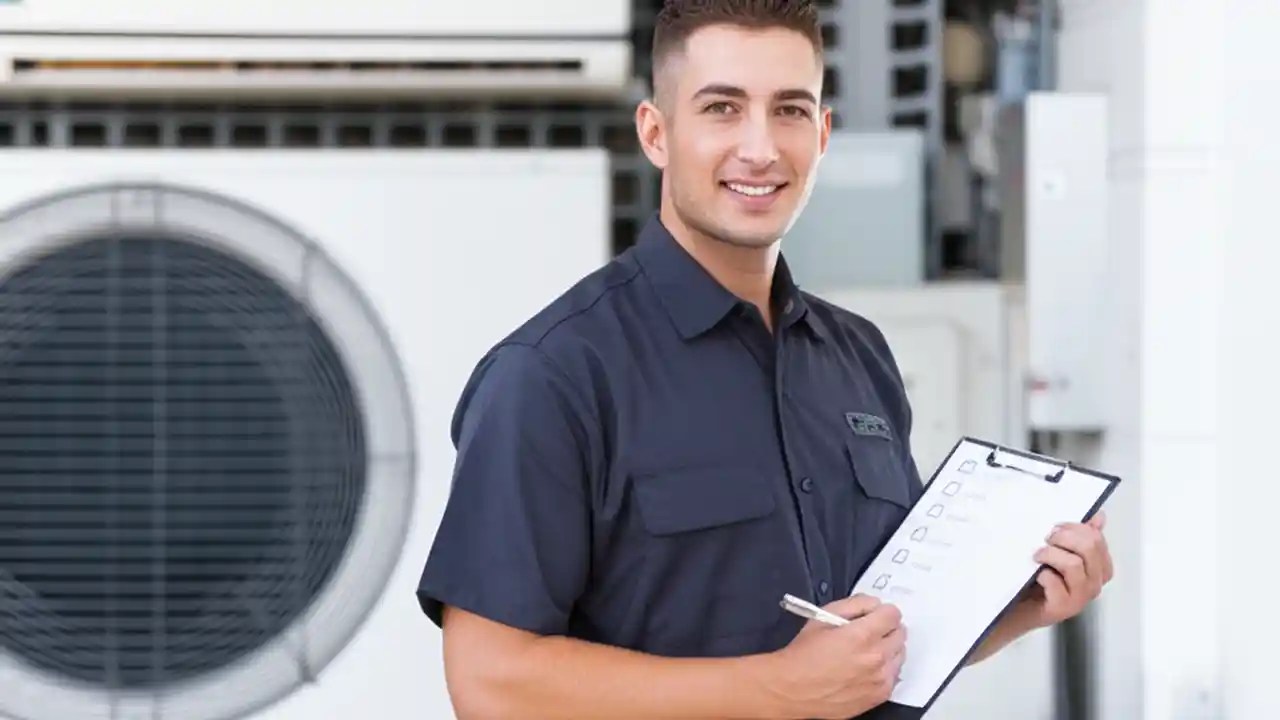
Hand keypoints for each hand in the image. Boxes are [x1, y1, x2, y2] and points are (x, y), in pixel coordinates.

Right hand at [760, 594, 905, 719]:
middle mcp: (877, 658)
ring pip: (900, 655)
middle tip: (869, 632)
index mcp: (863, 635)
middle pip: (901, 633)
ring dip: (888, 649)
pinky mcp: (880, 696)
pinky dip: (885, 669)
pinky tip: (866, 669)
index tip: (874, 615)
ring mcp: (881, 680)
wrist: (793, 690)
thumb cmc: (804, 654)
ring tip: (866, 652)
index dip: (882, 611)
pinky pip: (894, 676)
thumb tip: (874, 604)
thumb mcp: (822, 617)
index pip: (893, 614)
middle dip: (886, 628)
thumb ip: (853, 604)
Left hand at [1017, 511, 1113, 628]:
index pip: (1097, 539)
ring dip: (1051, 555)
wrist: (1020, 608)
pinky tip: (1037, 576)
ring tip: (1038, 556)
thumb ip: (1080, 536)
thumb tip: (1099, 517)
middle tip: (1047, 539)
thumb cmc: (1041, 579)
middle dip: (1064, 537)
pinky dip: (1044, 575)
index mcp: (1098, 568)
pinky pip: (1056, 584)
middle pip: (1089, 548)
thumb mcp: (1061, 553)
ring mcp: (1080, 598)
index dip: (1075, 528)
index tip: (1057, 527)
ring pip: (1074, 564)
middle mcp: (1093, 583)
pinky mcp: (1062, 608)